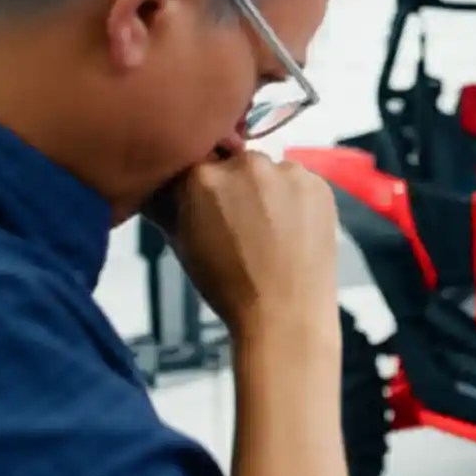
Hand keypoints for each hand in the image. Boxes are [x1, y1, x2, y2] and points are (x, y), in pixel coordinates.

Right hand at [143, 151, 339, 345]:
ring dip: (268, 189)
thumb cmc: (228, 285)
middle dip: (235, 185)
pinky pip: (300, 182)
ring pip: (270, 170)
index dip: (200, 184)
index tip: (208, 204)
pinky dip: (296, 198)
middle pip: (234, 163)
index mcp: (201, 177)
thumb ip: (167, 204)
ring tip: (272, 228)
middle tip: (242, 221)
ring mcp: (287, 172)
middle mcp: (245, 164)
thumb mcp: (183, 243)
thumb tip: (156, 182)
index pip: (194, 162)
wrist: (285, 314)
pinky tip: (295, 229)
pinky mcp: (318, 184)